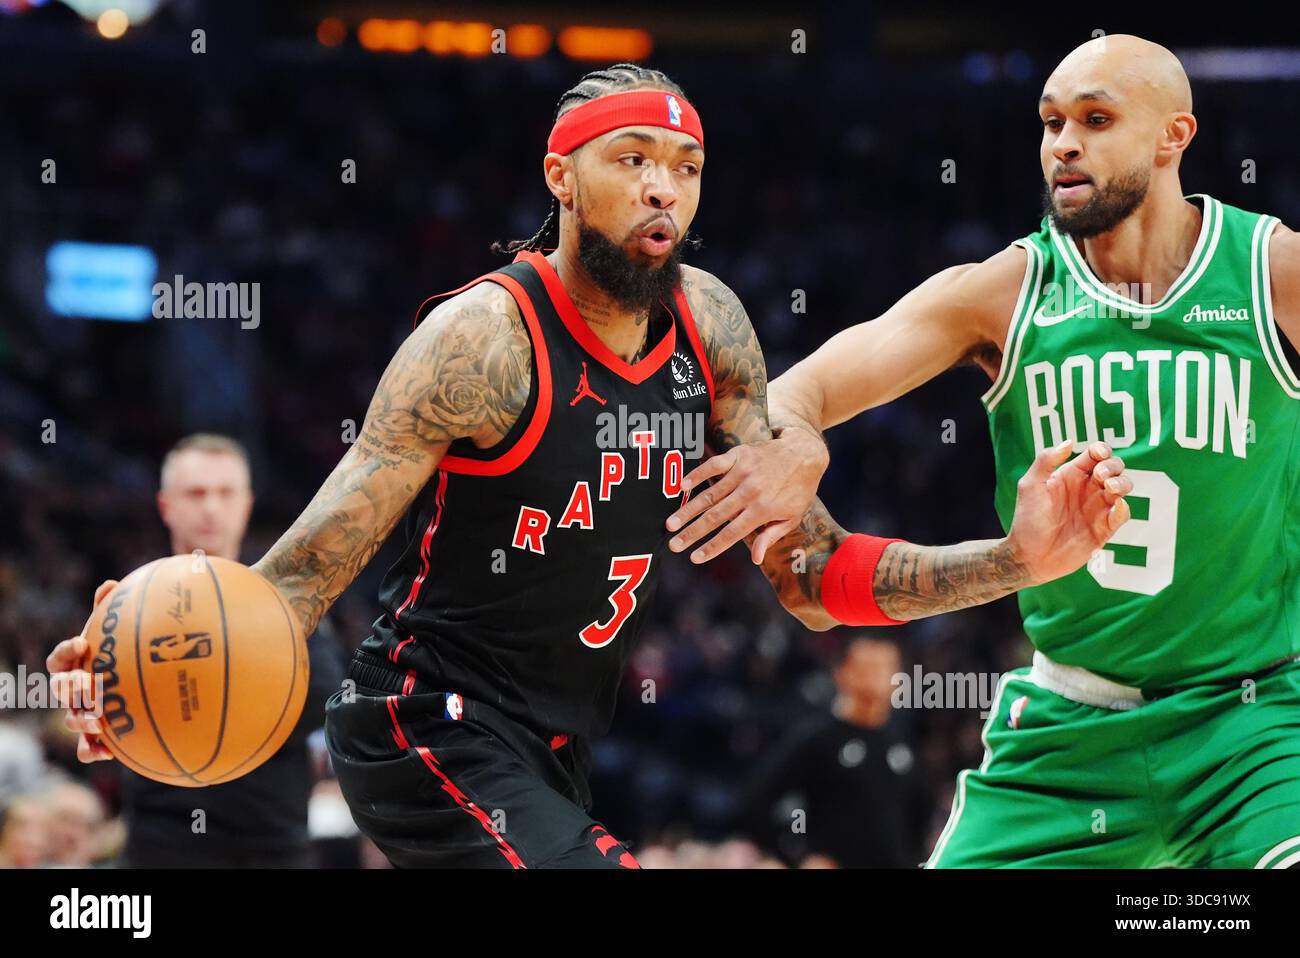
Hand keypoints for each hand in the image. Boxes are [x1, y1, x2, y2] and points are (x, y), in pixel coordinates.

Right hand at [46, 578, 119, 763]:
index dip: (66, 652)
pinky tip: (109, 753)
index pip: (59, 659)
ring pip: (71, 720)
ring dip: (81, 720)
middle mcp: (73, 691)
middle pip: (60, 690)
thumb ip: (112, 611)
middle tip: (89, 683)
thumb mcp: (117, 635)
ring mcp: (81, 714)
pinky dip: (93, 751)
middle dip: (71, 687)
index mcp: (75, 666)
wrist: (134, 685)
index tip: (84, 644)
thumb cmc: (120, 656)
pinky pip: (87, 749)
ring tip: (98, 720)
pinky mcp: (96, 737)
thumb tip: (111, 585)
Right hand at [665, 426, 828, 563]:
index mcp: (762, 510)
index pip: (732, 533)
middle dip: (692, 532)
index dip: (712, 547)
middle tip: (673, 545)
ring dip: (688, 510)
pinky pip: (713, 465)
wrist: (804, 453)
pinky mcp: (738, 455)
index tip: (695, 558)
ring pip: (709, 494)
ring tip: (671, 523)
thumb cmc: (799, 488)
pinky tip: (682, 486)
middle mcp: (750, 492)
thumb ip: (770, 536)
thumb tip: (755, 559)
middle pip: (715, 516)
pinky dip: (697, 475)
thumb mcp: (792, 517)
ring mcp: (742, 472)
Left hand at [1006, 440, 1131, 585]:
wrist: (1029, 555)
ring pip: (1124, 487)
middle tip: (1100, 476)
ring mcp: (1097, 508)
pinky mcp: (1104, 529)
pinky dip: (1123, 509)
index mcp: (1072, 475)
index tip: (1097, 454)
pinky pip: (1122, 515)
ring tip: (1110, 488)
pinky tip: (1115, 507)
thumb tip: (1070, 442)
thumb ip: (1046, 460)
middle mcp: (1088, 489)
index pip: (1096, 454)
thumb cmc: (1027, 519)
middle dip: (1113, 466)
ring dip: (1123, 484)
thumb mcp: (1030, 485)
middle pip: (1114, 467)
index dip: (1101, 450)